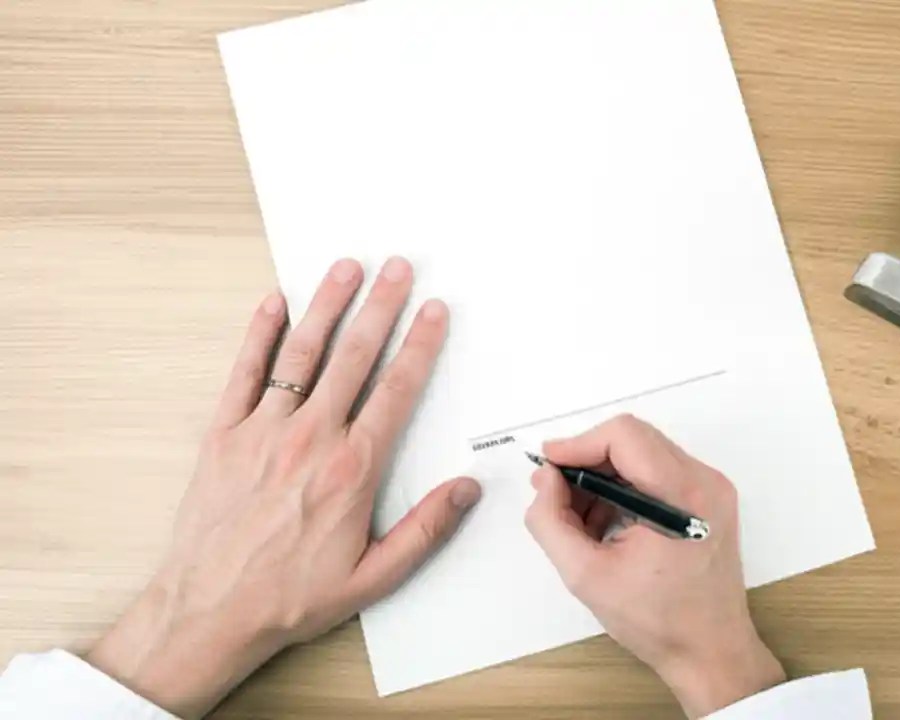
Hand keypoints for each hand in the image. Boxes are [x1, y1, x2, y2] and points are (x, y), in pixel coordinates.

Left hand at [87, 257, 480, 717]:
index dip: (420, 345)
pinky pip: (245, 373)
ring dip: (327, 306)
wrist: (209, 611)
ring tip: (345, 268)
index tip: (434, 312)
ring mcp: (263, 431)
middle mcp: (310, 439)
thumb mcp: (374, 577)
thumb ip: (426, 529)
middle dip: (381, 307)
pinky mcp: (224, 436)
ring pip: (302, 354)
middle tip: (398, 268)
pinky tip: (274, 303)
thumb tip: (467, 490)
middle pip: (354, 357)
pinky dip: (260, 334)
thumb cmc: (291, 597)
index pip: (396, 390)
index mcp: (352, 469)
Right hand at [524, 415, 783, 717]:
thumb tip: (544, 480)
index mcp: (682, 494)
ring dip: (605, 478)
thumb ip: (552, 521)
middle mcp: (704, 482)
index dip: (578, 444)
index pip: (623, 436)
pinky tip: (606, 525)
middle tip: (555, 493)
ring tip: (579, 520)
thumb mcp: (587, 575)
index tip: (548, 466)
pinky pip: (658, 475)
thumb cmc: (659, 622)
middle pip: (634, 441)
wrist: (710, 651)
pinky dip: (626, 490)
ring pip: (644, 456)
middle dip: (588, 461)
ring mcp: (711, 490)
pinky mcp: (709, 501)